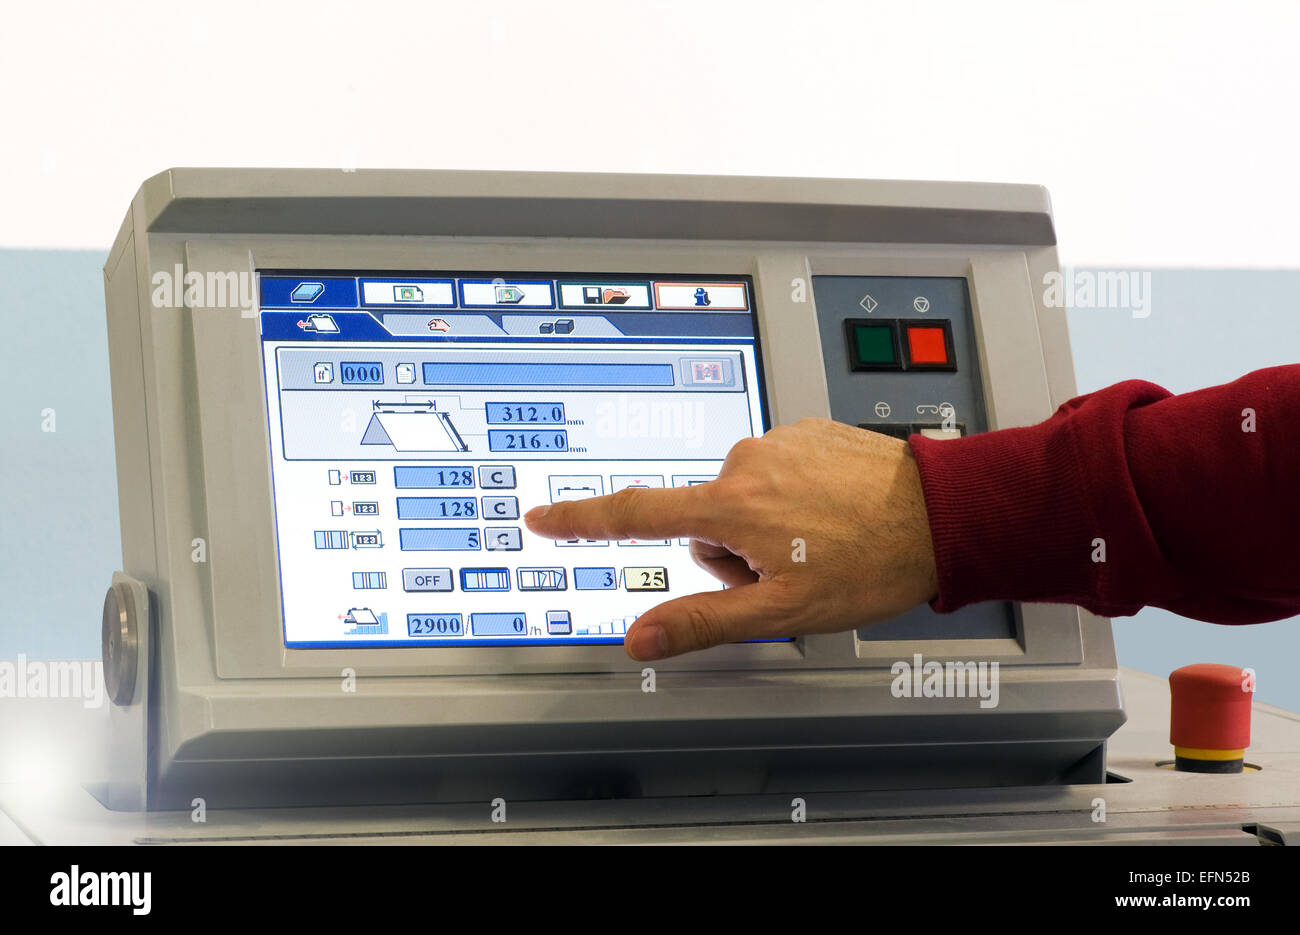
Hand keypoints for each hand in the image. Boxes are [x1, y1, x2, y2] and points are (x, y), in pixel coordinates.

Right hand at [523, 418, 938, 659]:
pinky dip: (792, 497)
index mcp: (732, 505)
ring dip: (765, 525)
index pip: (636, 513)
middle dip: (732, 551)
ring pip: (742, 498)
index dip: (582, 520)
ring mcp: (779, 442)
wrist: (941, 513)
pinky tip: (831, 514)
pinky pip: (775, 471)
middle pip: (704, 519)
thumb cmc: (871, 561)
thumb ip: (702, 621)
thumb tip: (638, 639)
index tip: (543, 517)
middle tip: (786, 572)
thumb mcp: (781, 609)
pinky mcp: (808, 431)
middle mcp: (746, 462)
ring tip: (819, 543)